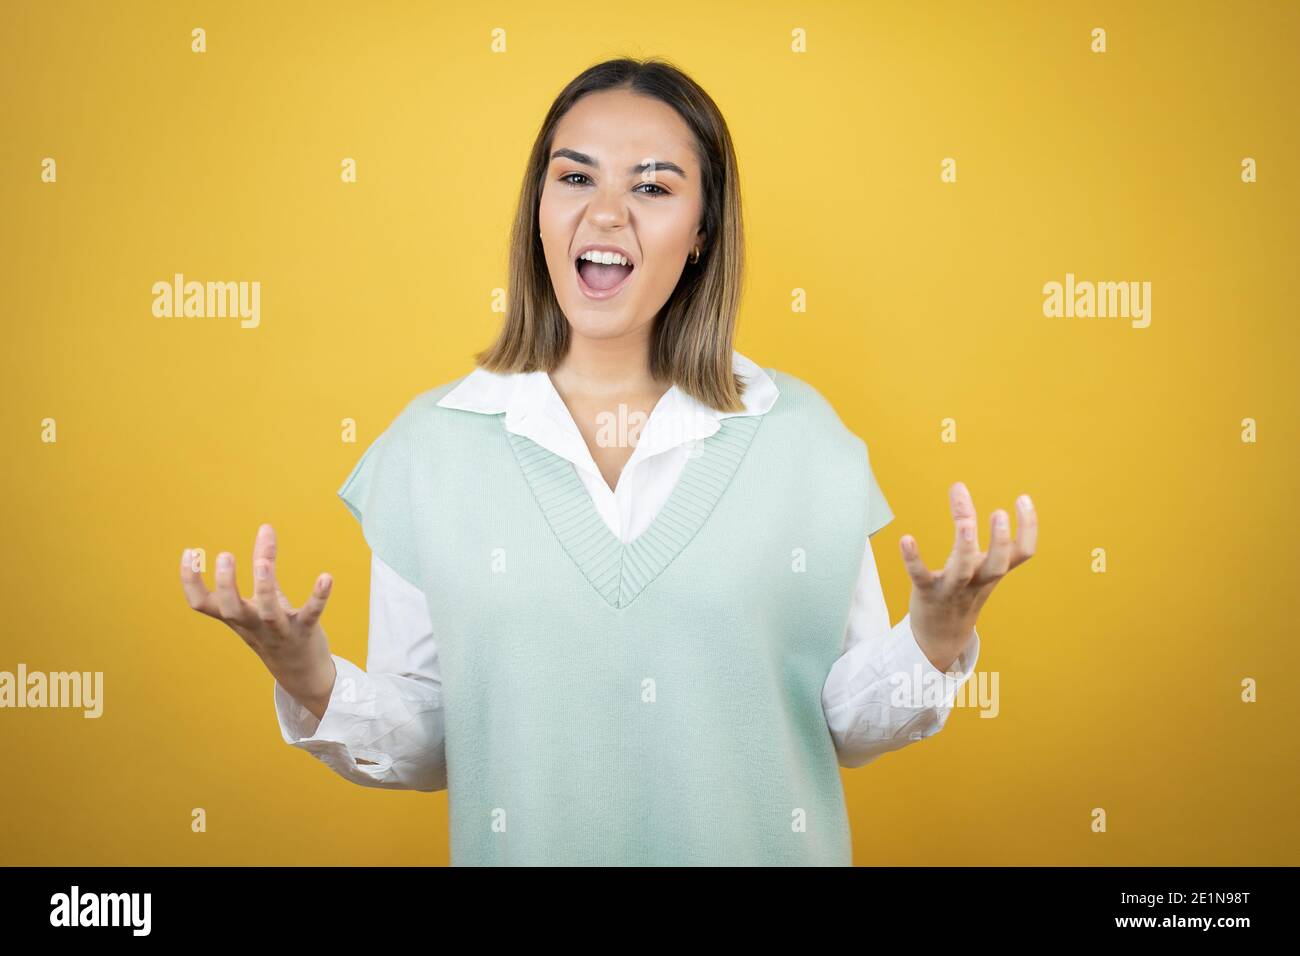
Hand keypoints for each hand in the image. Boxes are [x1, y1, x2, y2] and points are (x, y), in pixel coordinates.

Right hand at [179, 523, 336, 718]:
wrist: (301, 672)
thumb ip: (264, 562)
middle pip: (230, 609)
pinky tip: (326, 577)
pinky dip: (318, 597)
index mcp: (236, 617)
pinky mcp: (305, 632)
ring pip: (267, 613)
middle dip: (226, 584)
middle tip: (224, 555)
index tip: (190, 552)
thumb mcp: (264, 597)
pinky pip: (310, 614)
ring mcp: (278, 631)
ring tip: (264, 563)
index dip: (190, 581)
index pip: (201, 604)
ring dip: (264, 588)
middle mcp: (252, 625)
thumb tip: (265, 527)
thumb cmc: (275, 629)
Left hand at [900, 482, 1036, 671]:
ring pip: (962, 572)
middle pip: (996, 566)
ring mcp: (952, 589)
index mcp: (993, 572)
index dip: (1028, 527)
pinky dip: (913, 560)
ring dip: (964, 549)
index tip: (1023, 498)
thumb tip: (958, 486)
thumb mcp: (973, 561)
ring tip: (964, 525)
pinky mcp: (926, 593)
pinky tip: (906, 539)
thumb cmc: (962, 590)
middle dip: (1000, 541)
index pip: (1022, 552)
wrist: (942, 636)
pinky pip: (920, 576)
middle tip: (999, 513)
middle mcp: (977, 581)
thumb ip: (966, 524)